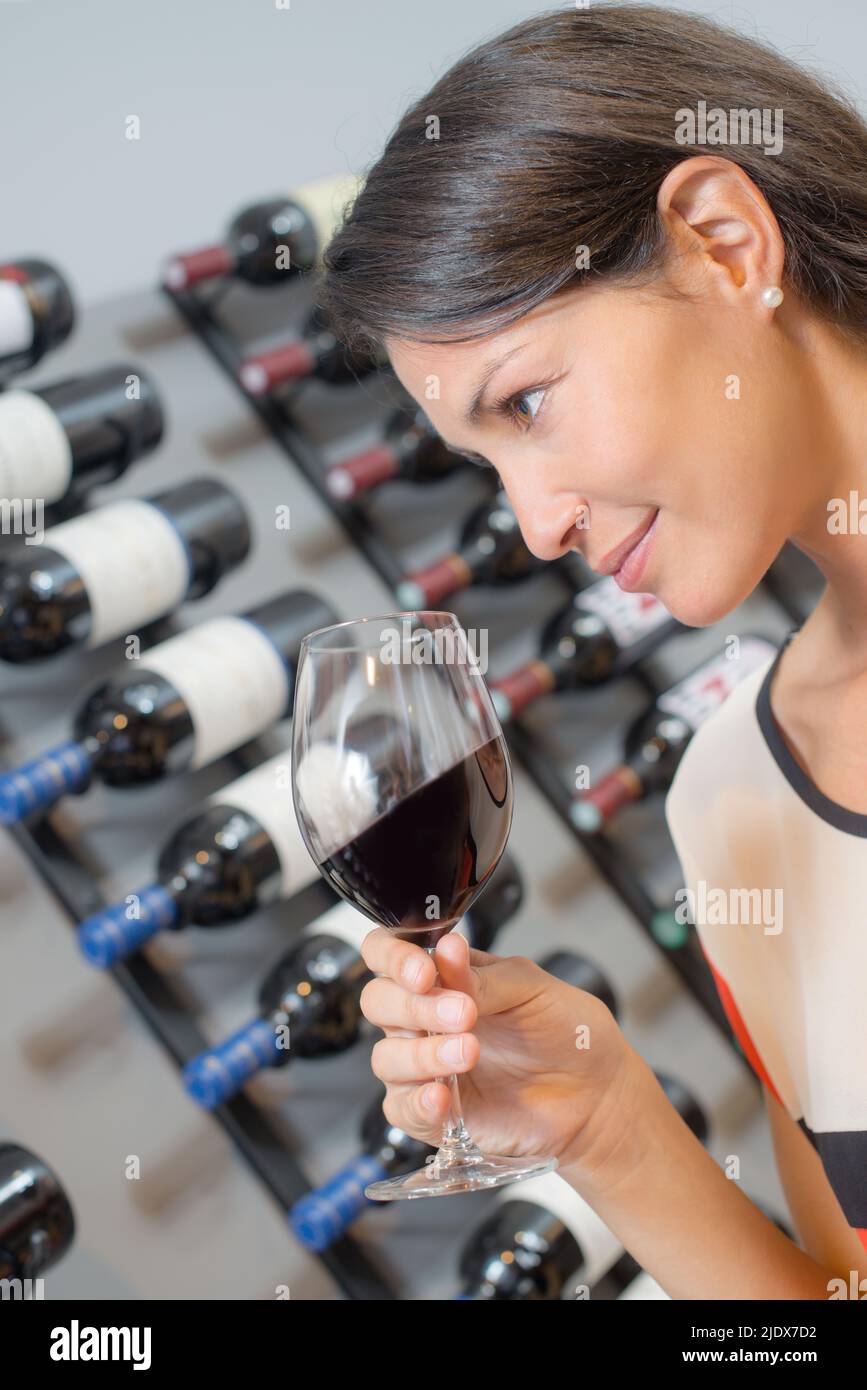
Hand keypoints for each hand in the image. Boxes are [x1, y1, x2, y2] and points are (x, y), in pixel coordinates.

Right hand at [359, 929, 632, 1168]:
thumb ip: (484, 977)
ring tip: (468, 1052)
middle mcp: (426, 1019)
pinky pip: (401, 1108)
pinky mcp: (433, 1114)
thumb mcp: (534, 990)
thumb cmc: (567, 1034)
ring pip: (387, 1057)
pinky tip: (443, 1097)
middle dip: (414, 1006)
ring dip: (423, 1054)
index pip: (388, 955)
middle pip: (379, 1003)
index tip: (425, 971)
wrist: (597, 1095)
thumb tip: (447, 949)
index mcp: (446, 977)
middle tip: (463, 1013)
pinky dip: (417, 1102)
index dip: (393, 958)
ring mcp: (426, 1067)